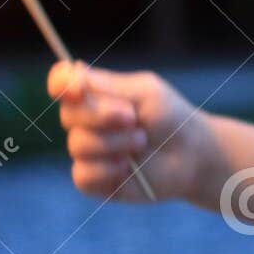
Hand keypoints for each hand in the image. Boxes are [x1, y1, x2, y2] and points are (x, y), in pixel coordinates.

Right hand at [47, 62, 217, 204]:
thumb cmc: (170, 118)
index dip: (61, 83)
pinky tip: (128, 168)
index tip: (78, 89)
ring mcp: (87, 151)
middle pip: (68, 114)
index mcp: (94, 94)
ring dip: (116, 143)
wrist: (192, 154)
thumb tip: (75, 73)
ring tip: (142, 142)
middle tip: (133, 118)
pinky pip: (83, 175)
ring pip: (78, 145)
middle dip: (102, 116)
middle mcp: (85, 121)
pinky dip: (108, 170)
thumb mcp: (146, 93)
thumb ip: (108, 86)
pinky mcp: (93, 180)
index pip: (61, 82)